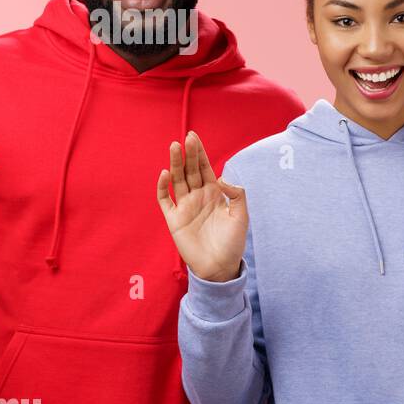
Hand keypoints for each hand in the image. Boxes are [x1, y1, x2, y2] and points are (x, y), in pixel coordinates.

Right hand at [155, 131, 246, 281]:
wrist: (220, 266)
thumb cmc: (232, 242)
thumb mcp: (241, 216)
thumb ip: (236, 195)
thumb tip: (220, 178)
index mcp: (213, 194)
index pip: (204, 168)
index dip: (199, 153)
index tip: (194, 136)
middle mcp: (197, 197)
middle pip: (190, 170)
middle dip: (188, 154)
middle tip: (186, 137)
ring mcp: (184, 207)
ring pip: (177, 180)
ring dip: (175, 164)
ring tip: (174, 147)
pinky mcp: (174, 219)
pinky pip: (165, 200)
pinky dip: (163, 187)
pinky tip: (165, 174)